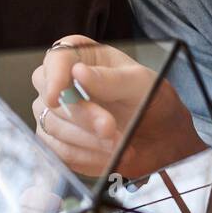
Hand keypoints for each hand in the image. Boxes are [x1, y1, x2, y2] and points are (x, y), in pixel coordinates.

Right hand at [29, 35, 203, 179]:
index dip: (54, 76)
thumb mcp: (141, 84)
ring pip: (53, 126)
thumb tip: (78, 72)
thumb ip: (112, 79)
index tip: (57, 95)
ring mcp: (55, 113)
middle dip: (82, 116)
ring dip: (88, 139)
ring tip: (120, 144)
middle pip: (51, 96)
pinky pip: (60, 152)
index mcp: (81, 56)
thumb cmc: (149, 99)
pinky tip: (109, 156)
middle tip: (109, 127)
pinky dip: (86, 156)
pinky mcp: (58, 142)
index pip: (57, 59)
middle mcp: (61, 82)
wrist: (160, 136)